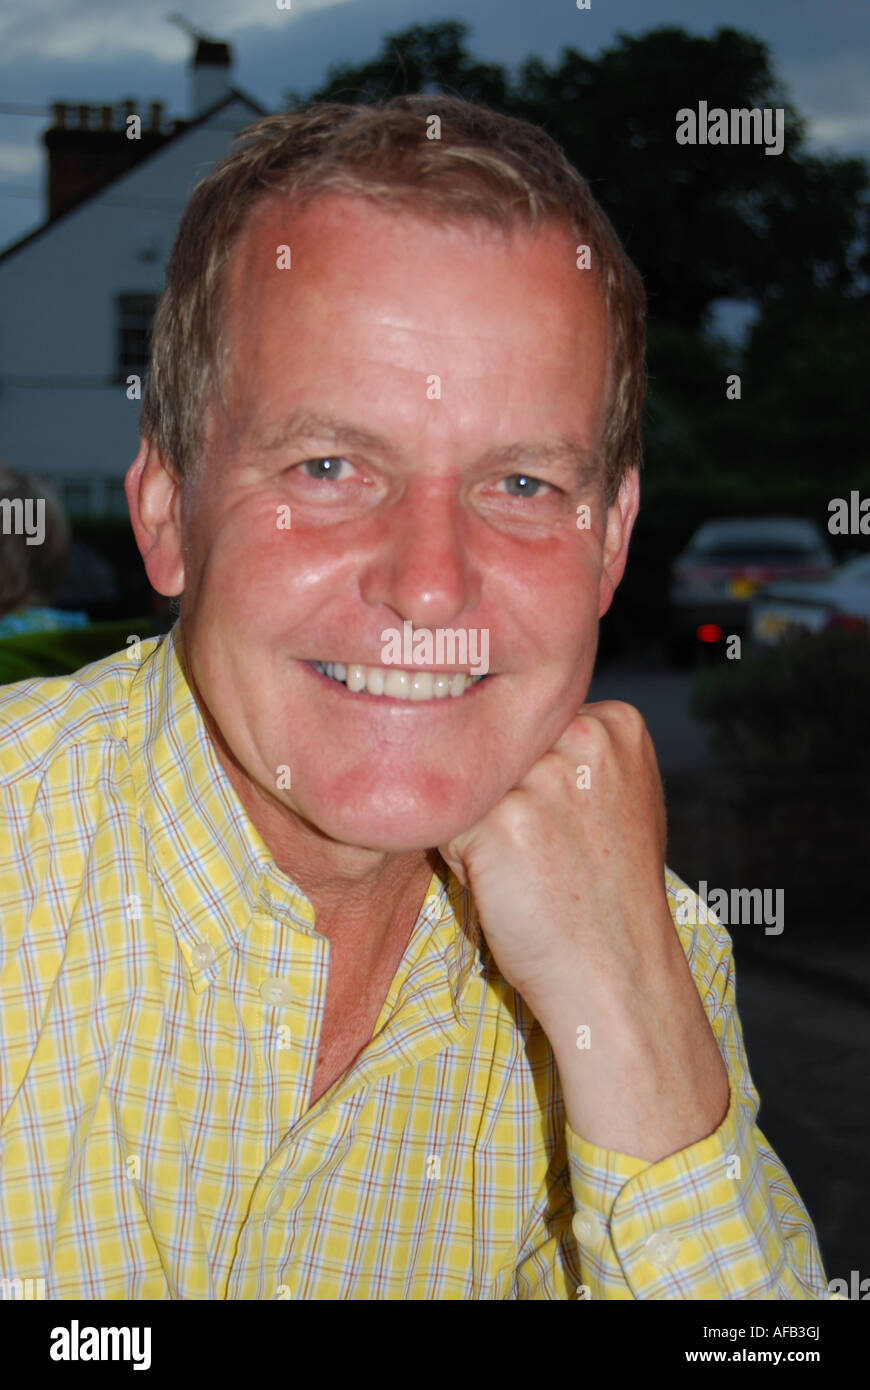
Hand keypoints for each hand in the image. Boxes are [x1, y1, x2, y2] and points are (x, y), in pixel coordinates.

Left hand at [439, 701, 729, 1160]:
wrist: (618, 973)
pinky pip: (445, 825)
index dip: (530, 777)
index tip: (569, 824)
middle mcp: (583, 736)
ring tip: (528, 870)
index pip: (528, 725)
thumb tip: (490, 718)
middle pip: (495, 750)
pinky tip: (508, 886)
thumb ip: (571, 750)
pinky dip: (461, 860)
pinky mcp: (501, 823)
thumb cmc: (609, 891)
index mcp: (615, 721)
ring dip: (477, 827)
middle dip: (500, 797)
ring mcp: (543, 778)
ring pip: (468, 785)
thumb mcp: (615, 796)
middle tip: (546, 852)